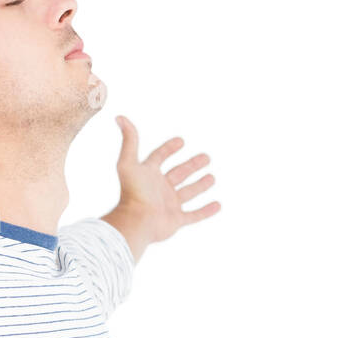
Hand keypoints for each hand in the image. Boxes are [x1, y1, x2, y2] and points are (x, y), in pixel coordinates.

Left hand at [110, 115, 220, 248]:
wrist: (137, 221)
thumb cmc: (133, 192)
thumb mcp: (129, 162)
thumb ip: (129, 140)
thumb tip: (119, 117)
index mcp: (147, 175)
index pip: (159, 158)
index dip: (168, 149)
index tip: (180, 140)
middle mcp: (158, 189)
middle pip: (178, 174)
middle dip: (191, 165)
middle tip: (206, 157)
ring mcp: (168, 205)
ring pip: (187, 193)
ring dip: (199, 185)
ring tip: (212, 178)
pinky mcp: (176, 220)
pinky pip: (194, 215)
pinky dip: (206, 211)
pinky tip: (218, 205)